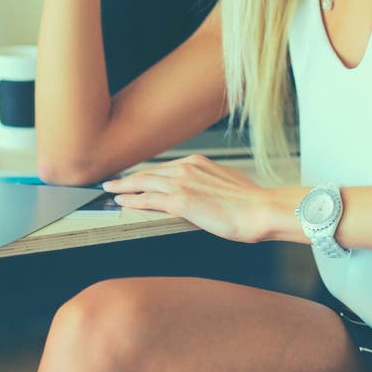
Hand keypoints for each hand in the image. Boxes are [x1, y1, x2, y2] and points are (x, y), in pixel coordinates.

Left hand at [101, 154, 268, 243]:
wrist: (259, 209)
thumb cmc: (250, 201)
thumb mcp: (229, 181)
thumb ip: (212, 181)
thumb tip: (208, 189)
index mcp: (199, 162)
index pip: (165, 168)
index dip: (148, 174)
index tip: (138, 178)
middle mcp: (188, 167)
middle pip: (150, 173)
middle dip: (130, 178)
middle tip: (114, 182)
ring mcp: (183, 183)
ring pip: (144, 183)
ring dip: (125, 187)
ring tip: (112, 190)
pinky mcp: (181, 201)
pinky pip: (148, 199)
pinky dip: (132, 199)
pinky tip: (122, 201)